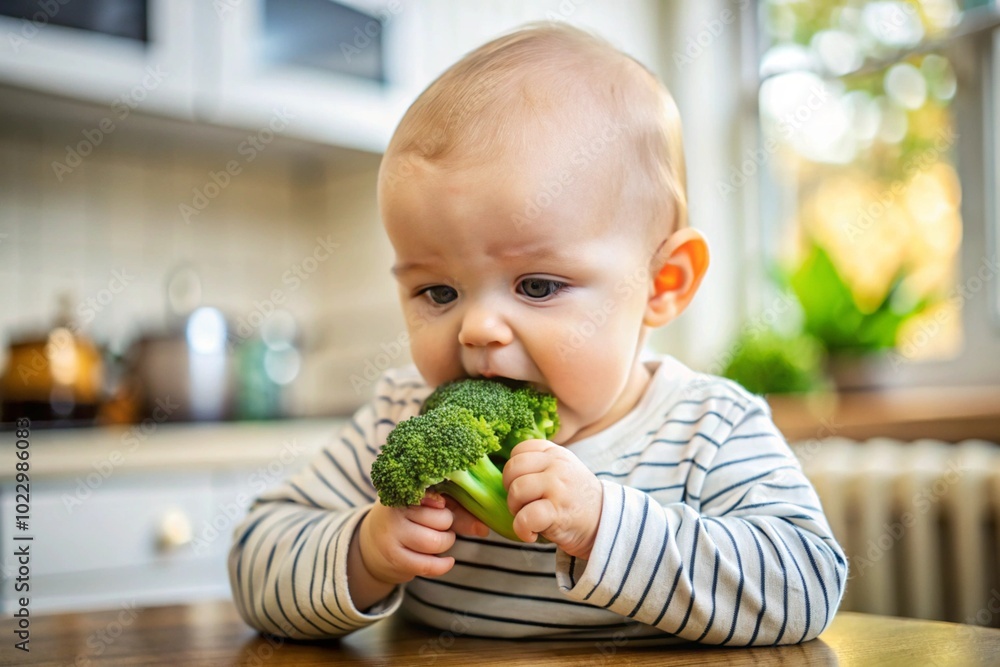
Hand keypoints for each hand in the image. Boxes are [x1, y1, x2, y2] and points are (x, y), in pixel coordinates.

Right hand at [357, 491, 487, 585]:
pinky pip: (428, 564)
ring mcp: (393, 534)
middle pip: (441, 518)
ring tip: (438, 538)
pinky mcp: (394, 558)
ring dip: (445, 543)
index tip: (441, 504)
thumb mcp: (427, 508)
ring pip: (436, 541)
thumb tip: (484, 528)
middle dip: (448, 524)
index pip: (435, 492)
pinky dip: (443, 565)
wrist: (373, 545)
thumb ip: (456, 512)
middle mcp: (395, 510)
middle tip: (438, 525)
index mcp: (404, 490)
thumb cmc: (409, 520)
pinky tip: (447, 561)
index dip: (443, 502)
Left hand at [502, 439, 603, 558]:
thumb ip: (540, 463)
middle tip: (522, 504)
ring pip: (516, 490)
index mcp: (556, 453)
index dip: (513, 470)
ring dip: (515, 509)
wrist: (604, 524)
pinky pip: (525, 517)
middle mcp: (557, 465)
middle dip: (510, 489)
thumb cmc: (576, 499)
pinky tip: (531, 533)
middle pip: (513, 468)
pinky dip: (522, 529)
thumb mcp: (563, 469)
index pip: (519, 450)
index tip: (523, 484)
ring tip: (528, 517)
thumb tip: (507, 470)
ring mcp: (558, 487)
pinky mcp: (557, 512)